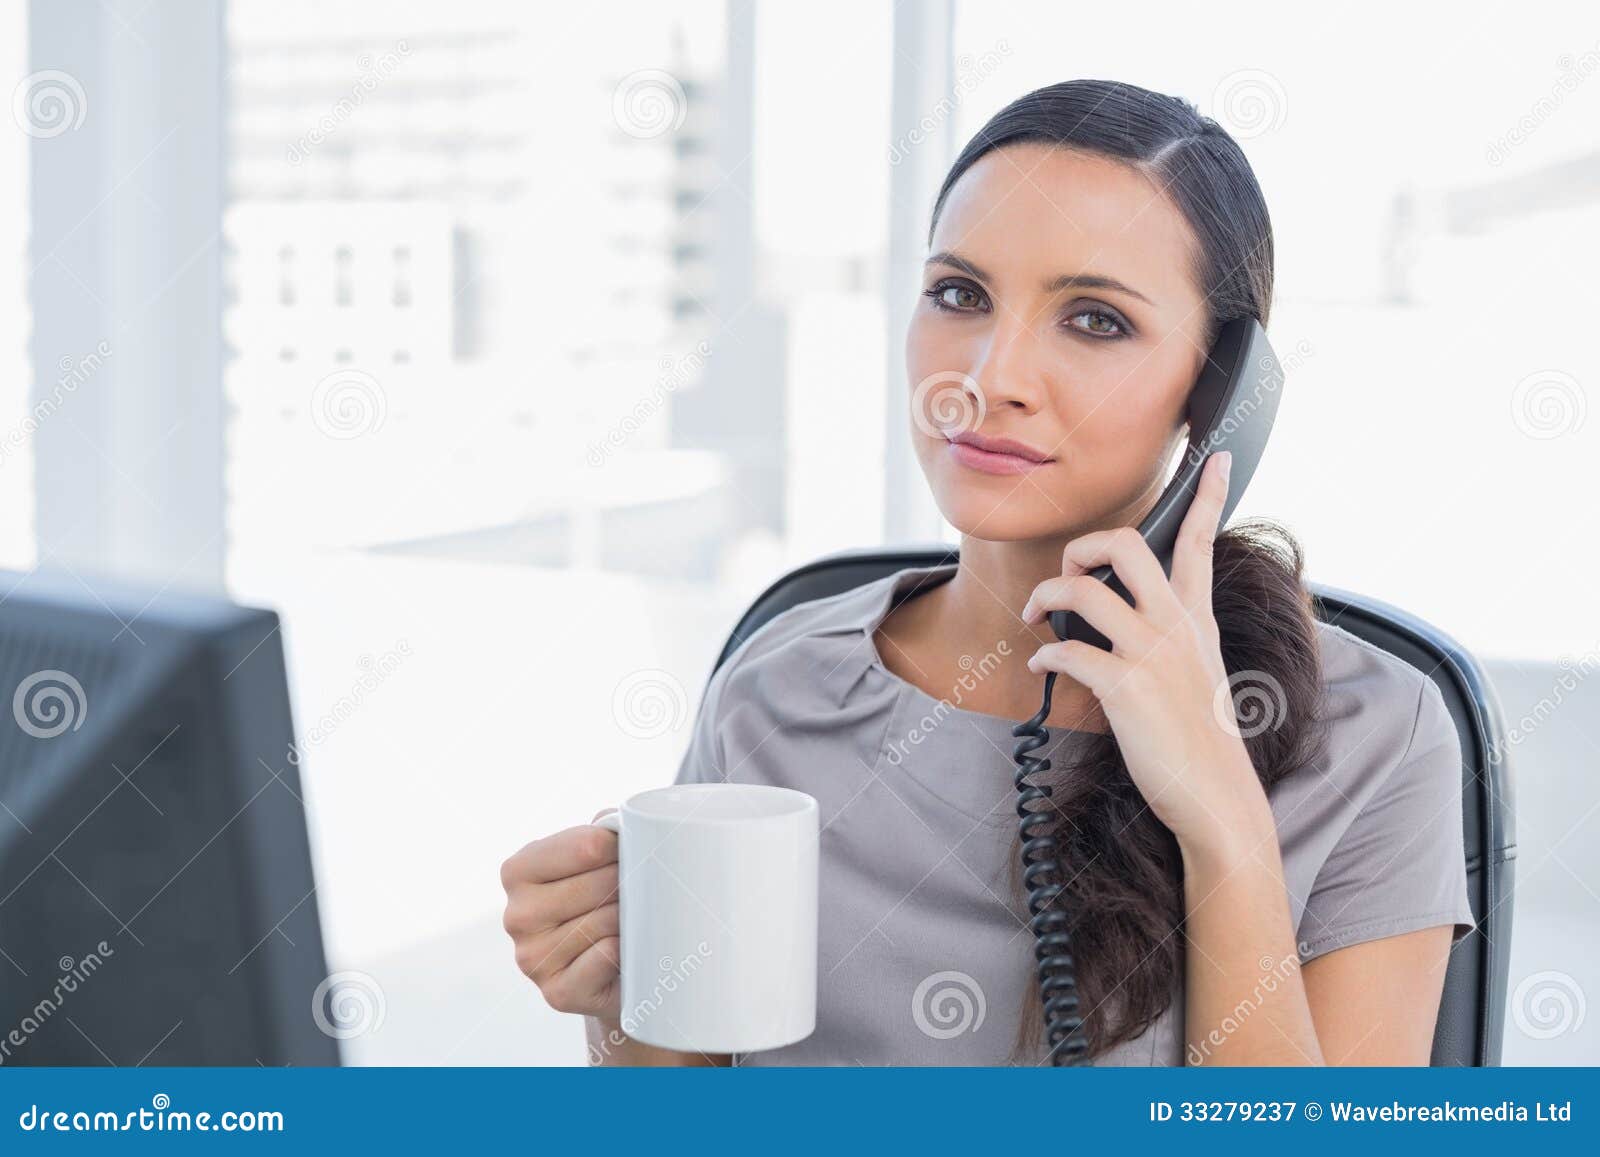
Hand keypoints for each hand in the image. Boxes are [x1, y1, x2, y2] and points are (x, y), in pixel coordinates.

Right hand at [500, 811, 622, 1019]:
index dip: (619, 849)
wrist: (615, 966)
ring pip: (603, 923)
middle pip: (596, 886)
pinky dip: (622, 952)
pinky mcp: (556, 992)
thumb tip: (619, 826)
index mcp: (518, 871)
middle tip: (638, 891)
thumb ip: (604, 827)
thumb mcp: (600, 854)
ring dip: (629, 919)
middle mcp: (516, 915)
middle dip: (628, 885)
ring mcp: (531, 957)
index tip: (630, 854)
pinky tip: (622, 951)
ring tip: (631, 920)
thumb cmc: (606, 899)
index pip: (585, 846)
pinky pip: (604, 958)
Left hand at [1019, 451, 1267, 849]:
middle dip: (1081, 546)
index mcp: (1196, 617)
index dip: (1207, 495)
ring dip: (1044, 597)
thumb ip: (1172, 634)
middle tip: (1065, 573)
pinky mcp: (1125, 687)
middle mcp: (1176, 625)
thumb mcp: (1199, 670)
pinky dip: (1043, 654)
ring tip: (1034, 618)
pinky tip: (1043, 667)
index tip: (1216, 456)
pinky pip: (1065, 649)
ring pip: (1082, 590)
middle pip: (1125, 544)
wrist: (1216, 795)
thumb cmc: (1200, 738)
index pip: (1202, 541)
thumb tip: (1125, 617)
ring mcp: (1151, 654)